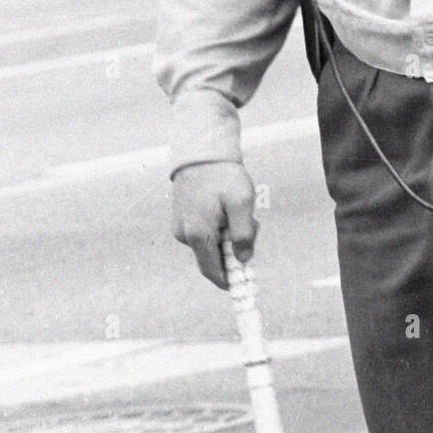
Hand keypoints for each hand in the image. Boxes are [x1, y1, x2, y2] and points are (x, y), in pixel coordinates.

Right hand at [172, 161, 256, 287]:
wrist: (201, 151)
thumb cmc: (223, 175)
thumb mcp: (241, 202)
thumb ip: (243, 234)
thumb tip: (244, 259)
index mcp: (199, 235)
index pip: (213, 272)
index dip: (229, 281)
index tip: (244, 281)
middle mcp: (184, 236)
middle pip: (212, 258)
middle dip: (233, 250)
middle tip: (252, 226)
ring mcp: (180, 227)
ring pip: (208, 244)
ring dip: (226, 236)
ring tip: (238, 210)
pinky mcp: (180, 217)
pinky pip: (201, 232)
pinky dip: (217, 227)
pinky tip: (226, 207)